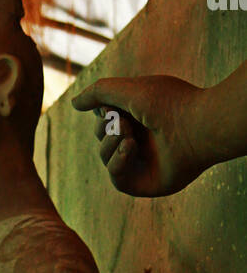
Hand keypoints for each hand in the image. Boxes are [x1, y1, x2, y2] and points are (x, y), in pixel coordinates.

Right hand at [72, 75, 209, 195]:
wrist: (198, 127)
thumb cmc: (168, 104)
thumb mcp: (127, 89)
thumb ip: (98, 92)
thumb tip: (75, 104)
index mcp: (141, 116)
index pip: (106, 117)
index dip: (102, 112)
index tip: (110, 107)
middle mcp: (142, 138)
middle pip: (102, 136)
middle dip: (105, 128)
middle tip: (123, 122)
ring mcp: (144, 161)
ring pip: (105, 157)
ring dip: (110, 144)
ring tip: (130, 136)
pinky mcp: (146, 182)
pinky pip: (116, 178)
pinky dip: (117, 163)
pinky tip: (131, 149)